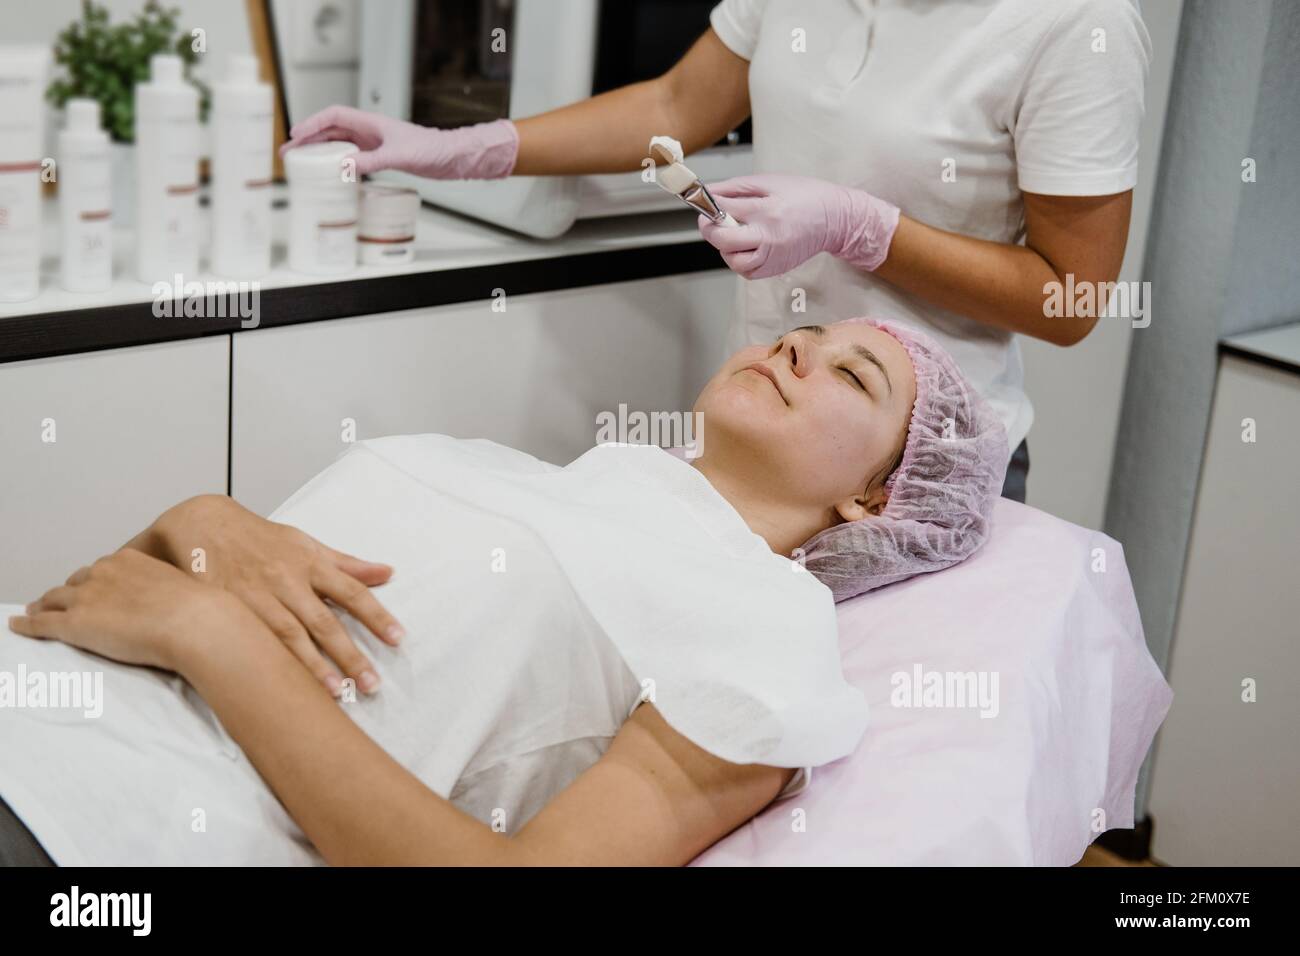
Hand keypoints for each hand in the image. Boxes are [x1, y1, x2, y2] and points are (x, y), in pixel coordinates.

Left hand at [9, 550, 244, 672]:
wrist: (195, 623)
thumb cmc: (199, 608)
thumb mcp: (184, 586)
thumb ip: (170, 589)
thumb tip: (181, 601)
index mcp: (128, 560)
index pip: (102, 569)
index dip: (94, 582)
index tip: (93, 589)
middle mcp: (103, 573)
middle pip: (75, 582)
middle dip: (68, 591)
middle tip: (61, 601)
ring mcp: (86, 598)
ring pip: (53, 600)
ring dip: (42, 605)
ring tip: (35, 611)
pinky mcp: (74, 624)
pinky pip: (41, 623)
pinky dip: (26, 625)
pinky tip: (17, 626)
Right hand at [141, 495, 400, 697]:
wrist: (200, 524)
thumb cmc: (259, 539)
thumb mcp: (305, 544)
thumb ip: (348, 564)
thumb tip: (388, 572)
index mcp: (309, 564)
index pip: (352, 592)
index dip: (376, 616)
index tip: (398, 638)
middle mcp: (286, 581)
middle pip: (324, 622)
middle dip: (349, 654)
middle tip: (372, 684)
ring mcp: (257, 599)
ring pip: (290, 637)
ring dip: (314, 667)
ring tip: (337, 694)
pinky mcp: (228, 611)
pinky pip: (255, 642)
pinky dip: (273, 663)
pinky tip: (285, 684)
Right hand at [279, 105, 518, 179]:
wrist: (452, 157)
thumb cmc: (431, 150)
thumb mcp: (399, 156)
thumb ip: (371, 161)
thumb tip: (344, 166)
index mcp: (371, 122)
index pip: (333, 116)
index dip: (312, 124)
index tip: (295, 135)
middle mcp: (370, 130)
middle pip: (331, 131)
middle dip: (308, 140)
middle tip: (288, 153)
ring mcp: (375, 143)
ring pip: (339, 144)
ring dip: (320, 152)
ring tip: (302, 164)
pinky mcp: (382, 156)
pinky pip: (352, 158)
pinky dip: (338, 163)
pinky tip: (330, 174)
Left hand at [696, 173, 900, 278]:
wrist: (834, 218)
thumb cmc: (804, 196)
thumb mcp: (770, 182)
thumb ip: (737, 188)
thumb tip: (709, 193)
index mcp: (767, 210)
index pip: (724, 210)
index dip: (708, 206)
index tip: (704, 203)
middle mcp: (769, 236)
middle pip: (723, 239)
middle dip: (710, 229)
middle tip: (711, 221)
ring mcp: (772, 256)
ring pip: (733, 260)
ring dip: (725, 248)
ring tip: (733, 234)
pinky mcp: (775, 268)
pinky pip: (747, 271)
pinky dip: (739, 260)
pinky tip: (745, 246)